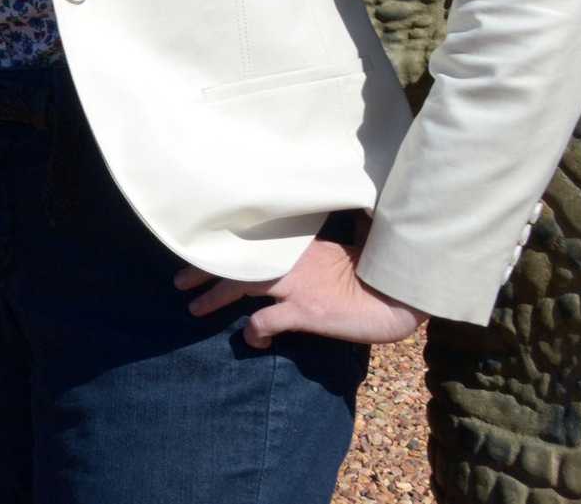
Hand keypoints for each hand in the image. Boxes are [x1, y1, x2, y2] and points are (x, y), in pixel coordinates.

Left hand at [176, 237, 423, 348]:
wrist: (402, 291)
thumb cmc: (375, 274)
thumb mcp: (336, 256)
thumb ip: (309, 255)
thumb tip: (290, 260)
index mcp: (298, 243)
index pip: (250, 239)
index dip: (222, 245)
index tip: (199, 247)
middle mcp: (292, 259)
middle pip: (236, 258)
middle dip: (203, 270)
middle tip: (179, 281)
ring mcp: (297, 284)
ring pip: (240, 283)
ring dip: (213, 296)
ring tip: (193, 309)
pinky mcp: (307, 311)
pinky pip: (265, 321)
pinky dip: (254, 332)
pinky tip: (253, 340)